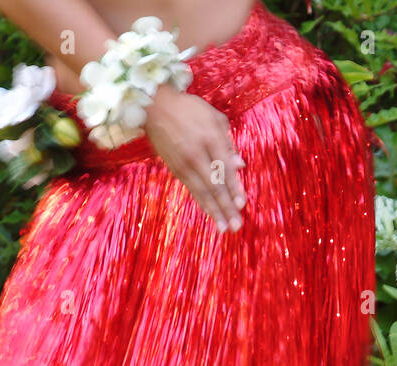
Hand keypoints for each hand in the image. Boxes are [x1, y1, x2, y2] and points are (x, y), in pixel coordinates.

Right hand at [144, 85, 245, 231]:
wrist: (154, 107)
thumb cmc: (189, 109)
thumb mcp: (214, 117)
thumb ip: (228, 143)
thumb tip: (240, 165)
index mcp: (210, 138)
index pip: (225, 168)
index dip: (234, 188)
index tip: (241, 205)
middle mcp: (196, 154)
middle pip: (214, 185)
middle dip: (226, 207)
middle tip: (236, 226)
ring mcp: (184, 164)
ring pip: (201, 192)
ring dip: (214, 212)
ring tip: (224, 228)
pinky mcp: (175, 169)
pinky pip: (192, 189)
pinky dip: (202, 203)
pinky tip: (209, 213)